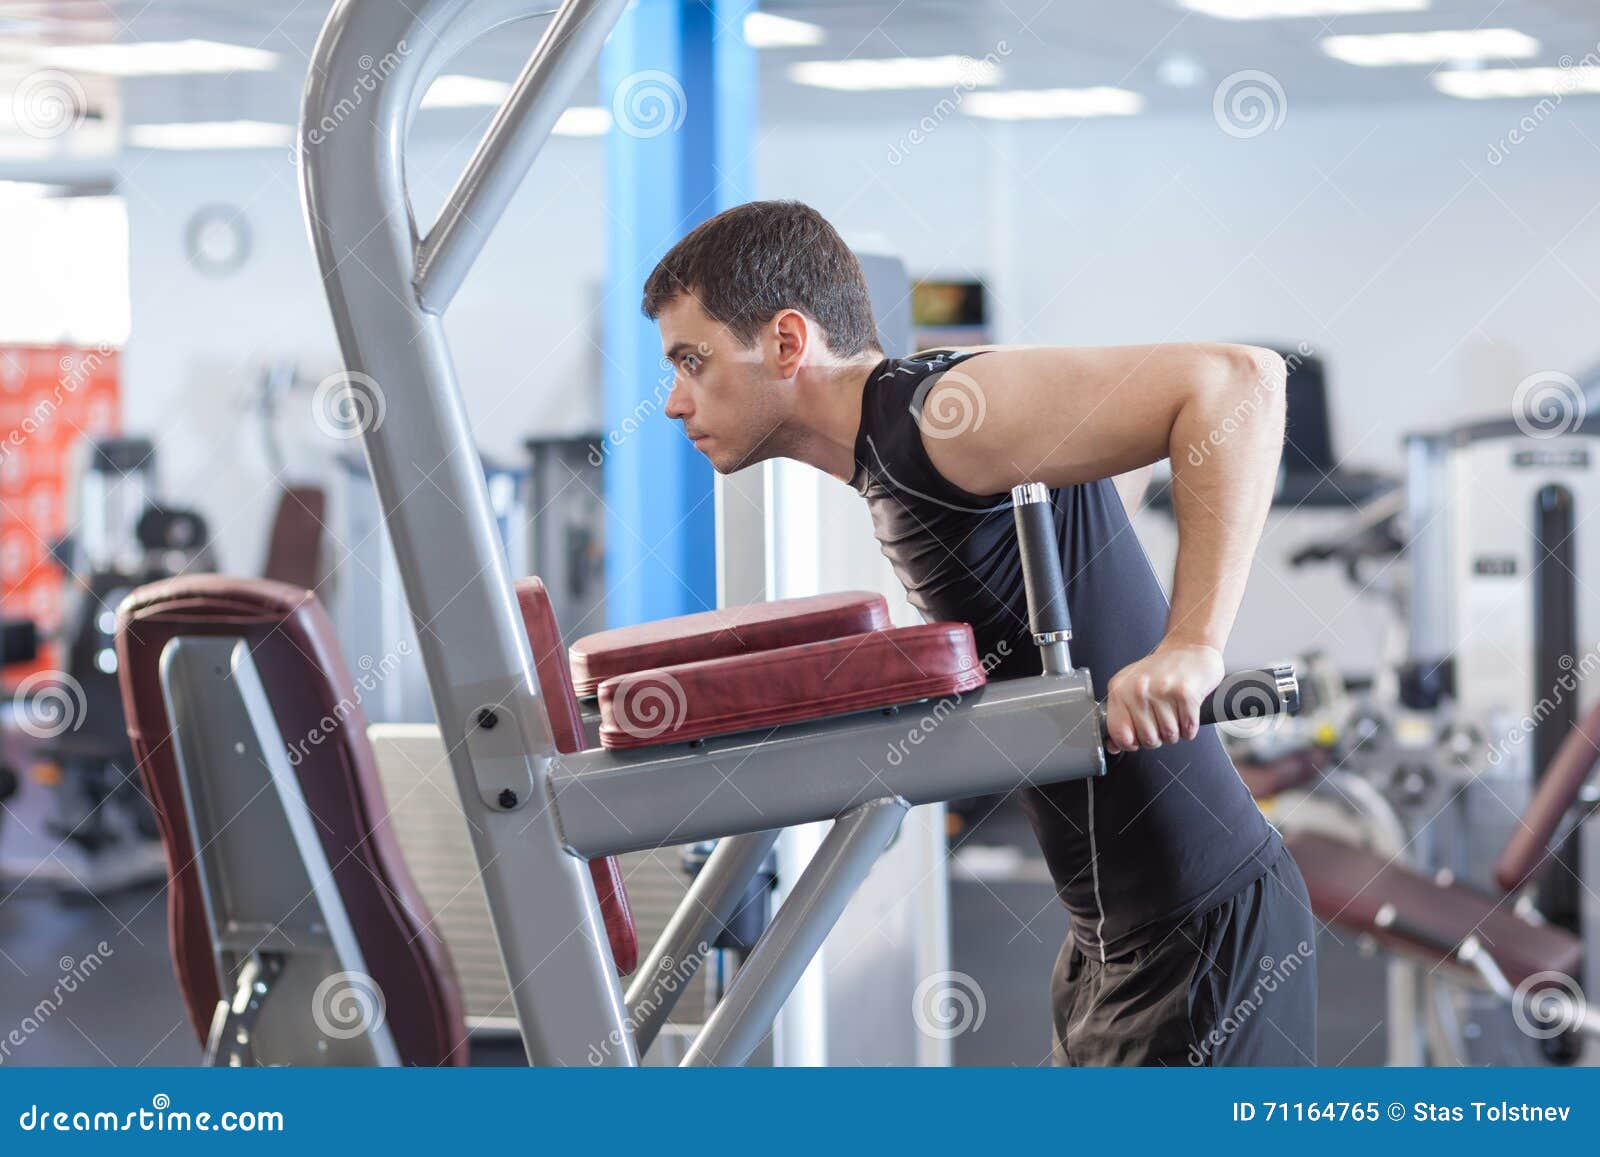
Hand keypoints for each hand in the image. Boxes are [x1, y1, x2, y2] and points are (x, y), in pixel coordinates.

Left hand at [1103, 643, 1224, 753]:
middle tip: (1161, 722)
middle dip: (1158, 738)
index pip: (1119, 732)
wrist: (1190, 648)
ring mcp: (1162, 690)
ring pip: (1170, 736)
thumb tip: (1113, 746)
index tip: (1136, 739)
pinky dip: (1190, 727)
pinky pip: (1188, 729)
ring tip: (1175, 714)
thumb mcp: (1131, 688)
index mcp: (1120, 688)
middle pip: (1148, 739)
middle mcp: (1138, 688)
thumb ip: (1120, 716)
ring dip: (1176, 732)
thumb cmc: (1161, 671)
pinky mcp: (1186, 693)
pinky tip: (1186, 712)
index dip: (1130, 743)